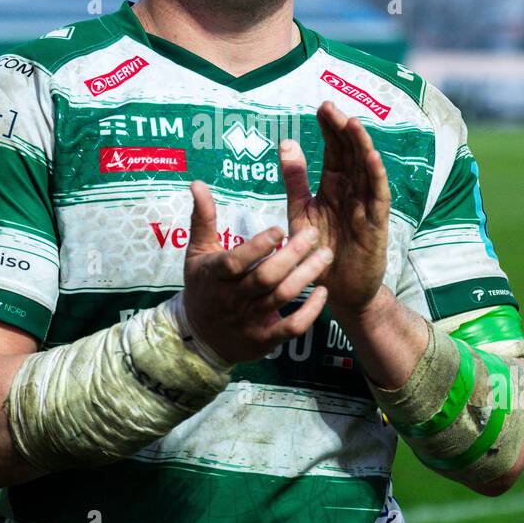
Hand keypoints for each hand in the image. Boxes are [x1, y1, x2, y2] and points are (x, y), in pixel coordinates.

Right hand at [181, 180, 331, 364]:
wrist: (200, 337)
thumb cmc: (203, 286)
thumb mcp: (198, 253)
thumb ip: (203, 218)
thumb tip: (197, 183)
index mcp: (215, 275)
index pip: (235, 262)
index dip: (257, 247)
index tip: (279, 229)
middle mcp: (232, 299)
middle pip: (264, 278)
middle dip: (291, 256)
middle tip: (314, 235)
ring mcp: (248, 321)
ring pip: (281, 298)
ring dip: (305, 277)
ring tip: (325, 255)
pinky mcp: (264, 339)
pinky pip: (291, 327)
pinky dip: (309, 313)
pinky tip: (323, 293)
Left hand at [279, 100, 390, 315]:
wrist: (336, 292)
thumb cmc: (318, 251)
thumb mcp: (300, 211)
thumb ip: (295, 180)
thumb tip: (286, 141)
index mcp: (333, 186)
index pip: (334, 151)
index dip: (329, 129)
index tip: (320, 107)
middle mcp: (352, 191)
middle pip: (350, 154)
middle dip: (342, 130)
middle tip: (330, 107)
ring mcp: (365, 206)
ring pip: (366, 170)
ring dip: (361, 146)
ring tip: (352, 123)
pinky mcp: (375, 225)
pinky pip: (377, 198)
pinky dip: (376, 177)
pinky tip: (371, 158)